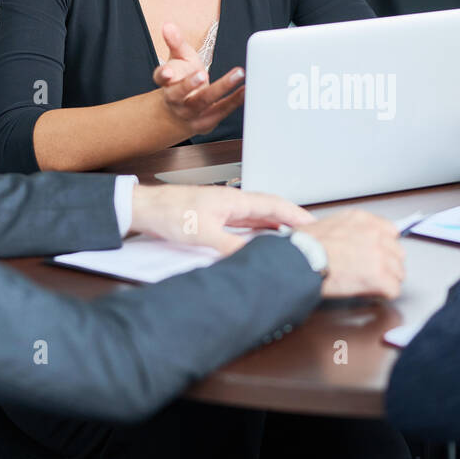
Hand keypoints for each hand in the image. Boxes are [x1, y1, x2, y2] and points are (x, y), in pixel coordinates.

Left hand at [130, 183, 313, 254]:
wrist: (145, 208)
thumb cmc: (169, 213)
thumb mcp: (202, 233)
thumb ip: (230, 246)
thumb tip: (253, 257)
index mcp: (235, 200)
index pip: (275, 205)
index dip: (297, 215)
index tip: (315, 226)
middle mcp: (233, 203)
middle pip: (271, 211)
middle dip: (292, 222)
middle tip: (310, 235)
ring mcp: (224, 211)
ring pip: (258, 219)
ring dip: (276, 228)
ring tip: (292, 241)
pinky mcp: (215, 220)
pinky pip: (245, 226)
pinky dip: (258, 233)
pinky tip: (261, 242)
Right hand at [153, 22, 244, 134]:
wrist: (179, 113)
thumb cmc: (181, 79)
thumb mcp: (178, 59)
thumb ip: (176, 42)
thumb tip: (168, 25)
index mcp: (166, 83)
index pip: (160, 78)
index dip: (163, 75)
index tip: (168, 72)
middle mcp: (175, 100)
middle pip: (178, 94)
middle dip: (189, 84)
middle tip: (202, 74)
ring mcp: (190, 113)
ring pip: (203, 102)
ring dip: (221, 88)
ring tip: (237, 74)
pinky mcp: (206, 121)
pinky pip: (221, 111)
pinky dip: (234, 100)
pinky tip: (245, 89)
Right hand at [296, 210, 405, 299]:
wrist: (301, 261)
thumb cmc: (305, 246)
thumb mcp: (327, 224)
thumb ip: (347, 229)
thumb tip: (349, 239)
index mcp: (362, 220)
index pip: (390, 232)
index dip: (384, 246)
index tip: (378, 254)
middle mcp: (375, 234)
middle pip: (397, 253)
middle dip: (388, 264)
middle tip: (375, 273)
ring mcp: (379, 255)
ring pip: (399, 272)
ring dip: (388, 280)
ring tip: (374, 285)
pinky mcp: (379, 276)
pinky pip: (393, 289)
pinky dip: (385, 294)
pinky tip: (374, 293)